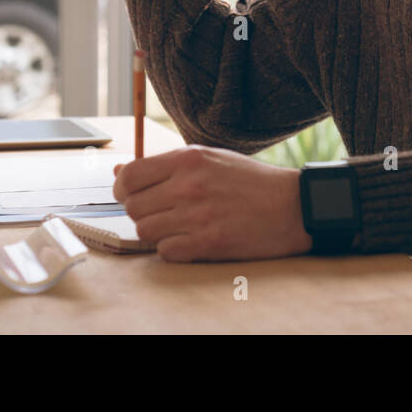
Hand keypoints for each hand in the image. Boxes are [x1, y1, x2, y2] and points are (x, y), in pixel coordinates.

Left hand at [111, 146, 313, 261]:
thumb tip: (119, 171)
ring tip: (179, 225)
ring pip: (145, 231)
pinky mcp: (206, 243)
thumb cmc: (250, 181)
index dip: (123, 189)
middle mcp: (188, 185)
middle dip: (142, 212)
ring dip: (157, 232)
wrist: (291, 206)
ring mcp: (196, 216)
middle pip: (133, 207)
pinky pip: (165, 252)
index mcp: (188, 159)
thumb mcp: (210, 159)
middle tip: (163, 212)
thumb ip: (165, 165)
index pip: (129, 176)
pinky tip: (191, 239)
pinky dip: (173, 249)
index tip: (133, 195)